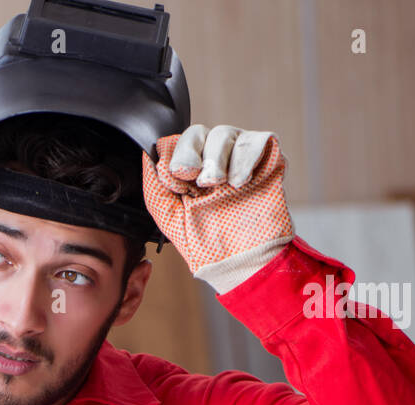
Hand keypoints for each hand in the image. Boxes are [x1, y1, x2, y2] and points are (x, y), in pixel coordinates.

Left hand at [141, 124, 294, 293]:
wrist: (242, 262)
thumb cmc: (208, 245)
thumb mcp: (170, 218)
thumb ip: (154, 187)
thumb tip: (146, 154)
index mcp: (188, 174)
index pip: (175, 143)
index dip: (175, 155)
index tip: (178, 179)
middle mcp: (212, 162)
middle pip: (197, 132)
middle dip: (192, 153)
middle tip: (199, 181)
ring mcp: (239, 160)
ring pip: (224, 133)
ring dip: (218, 158)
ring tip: (220, 186)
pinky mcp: (268, 161)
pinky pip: (258, 139)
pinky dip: (246, 157)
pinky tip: (241, 182)